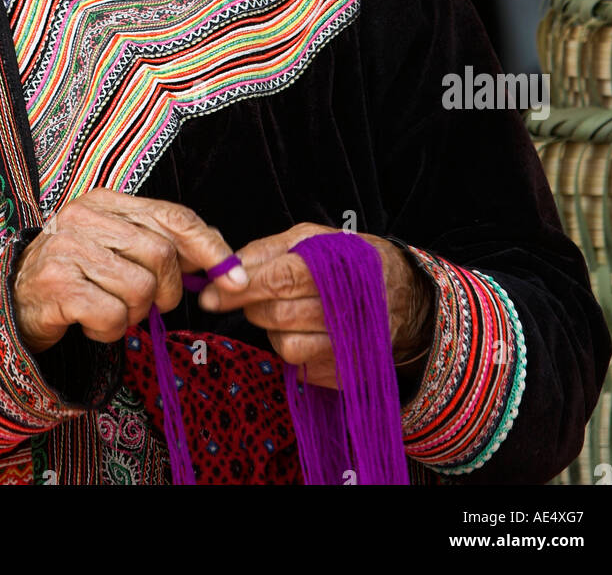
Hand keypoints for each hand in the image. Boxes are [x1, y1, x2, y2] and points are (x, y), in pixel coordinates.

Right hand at [12, 187, 248, 352]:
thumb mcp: (116, 247)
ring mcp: (68, 249)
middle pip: (162, 255)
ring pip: (141, 289)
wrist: (13, 303)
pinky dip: (111, 331)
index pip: (173, 216)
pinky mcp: (57, 285)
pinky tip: (90, 323)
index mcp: (106, 200)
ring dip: (134, 314)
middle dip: (166, 291)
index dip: (210, 247)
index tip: (236, 278)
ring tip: (110, 310)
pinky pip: (114, 317)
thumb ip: (162, 245)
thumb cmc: (77, 274)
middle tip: (147, 303)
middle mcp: (85, 216)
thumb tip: (225, 265)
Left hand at [197, 223, 433, 388]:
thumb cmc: (348, 260)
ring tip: (290, 310)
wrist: (402, 296)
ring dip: (274, 330)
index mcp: (334, 268)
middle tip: (256, 295)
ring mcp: (348, 346)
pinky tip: (308, 330)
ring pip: (285, 346)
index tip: (210, 296)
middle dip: (254, 306)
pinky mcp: (346, 373)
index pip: (279, 280)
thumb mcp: (312, 238)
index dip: (241, 288)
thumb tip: (224, 268)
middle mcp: (345, 310)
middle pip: (277, 316)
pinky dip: (294, 349)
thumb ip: (266, 250)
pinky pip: (301, 368)